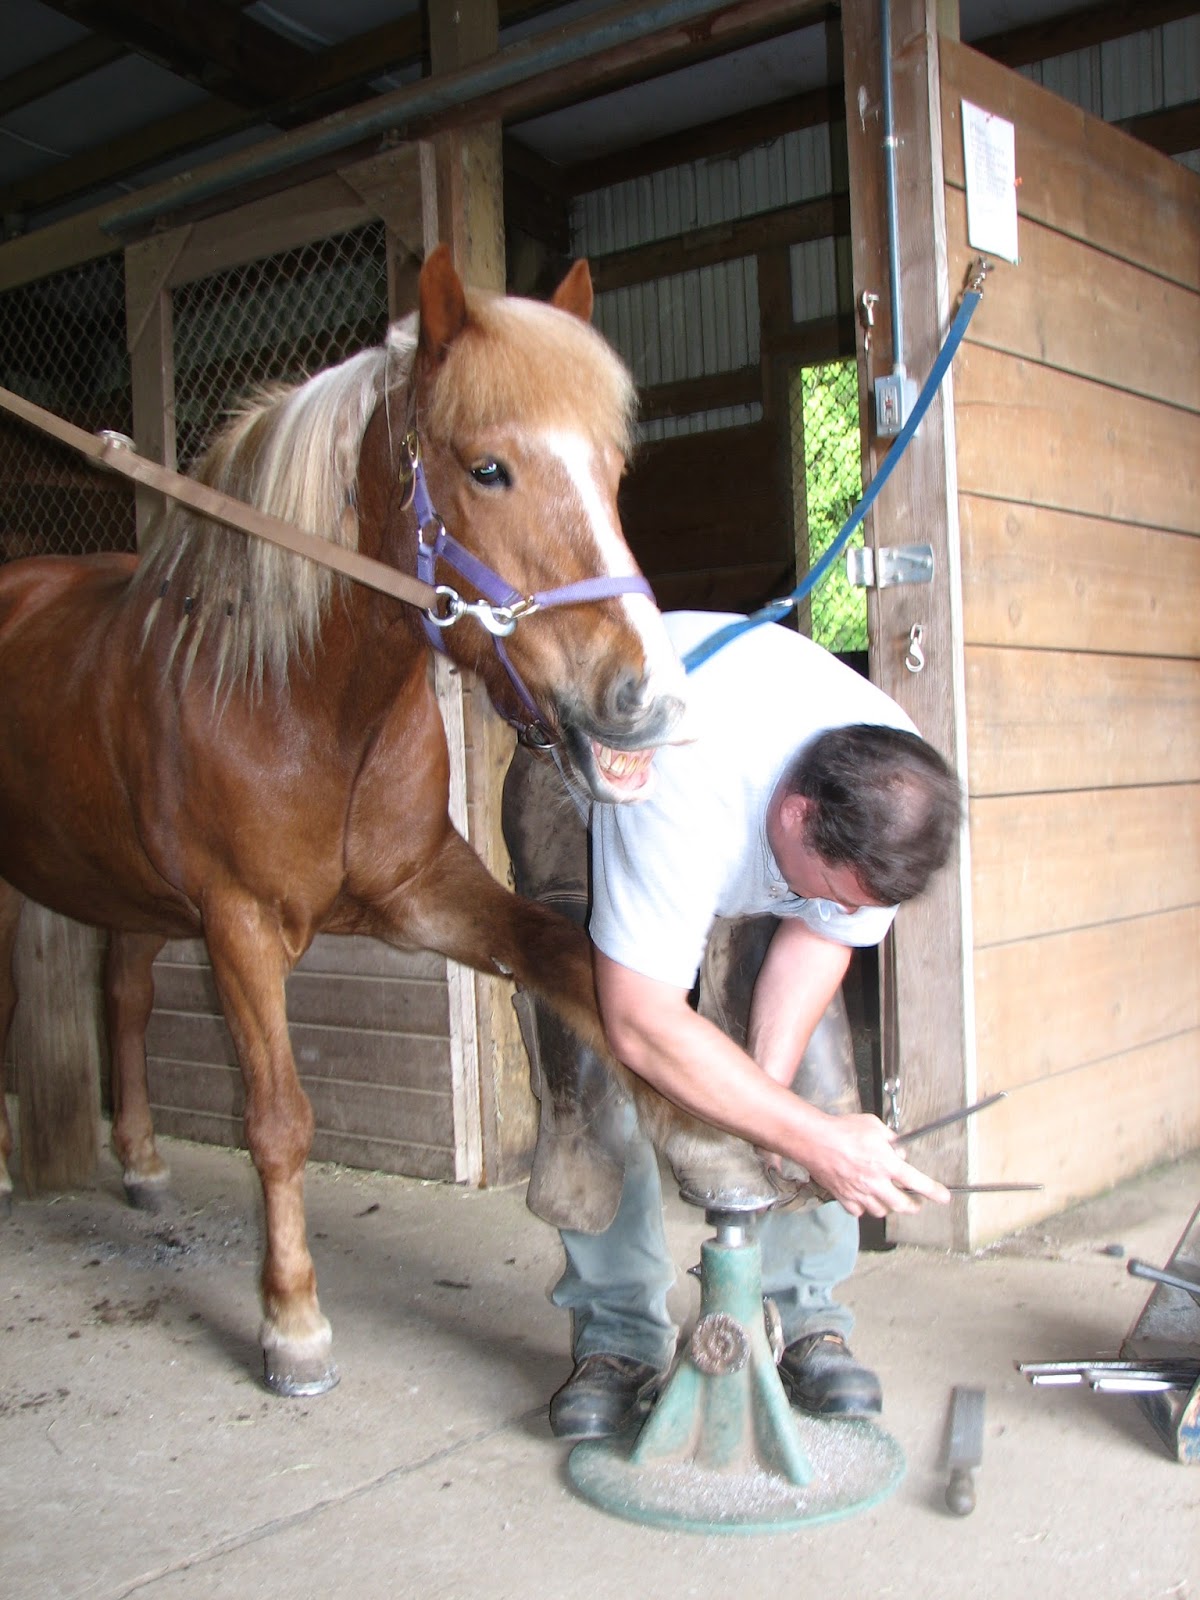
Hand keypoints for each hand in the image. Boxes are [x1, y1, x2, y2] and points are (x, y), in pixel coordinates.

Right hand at [797, 1112, 949, 1218]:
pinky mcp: (844, 1197)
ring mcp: (859, 1192)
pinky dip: (863, 1207)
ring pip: (880, 1211)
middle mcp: (875, 1181)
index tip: (943, 1197)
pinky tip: (863, 1198)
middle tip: (914, 1203)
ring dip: (887, 1206)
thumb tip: (898, 1148)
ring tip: (887, 1197)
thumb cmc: (842, 1129)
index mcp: (886, 1163)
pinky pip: (858, 1211)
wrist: (814, 1140)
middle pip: (902, 1205)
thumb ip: (890, 1138)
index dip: (934, 1191)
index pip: (917, 1181)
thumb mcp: (873, 1125)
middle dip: (912, 1206)